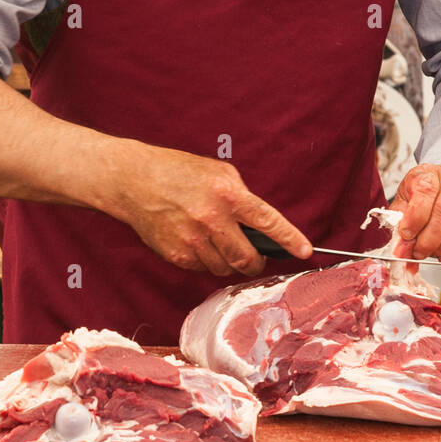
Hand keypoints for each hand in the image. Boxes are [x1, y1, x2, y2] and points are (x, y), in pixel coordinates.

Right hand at [107, 146, 311, 277]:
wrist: (135, 181)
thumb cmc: (178, 171)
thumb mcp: (218, 172)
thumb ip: (241, 196)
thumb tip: (259, 224)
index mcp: (227, 194)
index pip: (267, 221)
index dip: (289, 239)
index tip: (305, 251)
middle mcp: (212, 219)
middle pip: (247, 259)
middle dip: (256, 262)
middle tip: (255, 256)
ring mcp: (193, 241)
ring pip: (225, 268)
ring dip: (229, 261)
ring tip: (218, 242)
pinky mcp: (177, 255)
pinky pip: (203, 269)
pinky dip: (207, 261)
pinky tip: (198, 243)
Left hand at [393, 164, 440, 265]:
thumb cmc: (422, 198)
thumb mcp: (404, 203)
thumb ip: (399, 225)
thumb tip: (400, 250)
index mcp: (430, 173)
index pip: (425, 190)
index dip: (415, 217)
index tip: (406, 235)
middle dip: (429, 238)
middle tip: (417, 252)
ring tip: (431, 253)